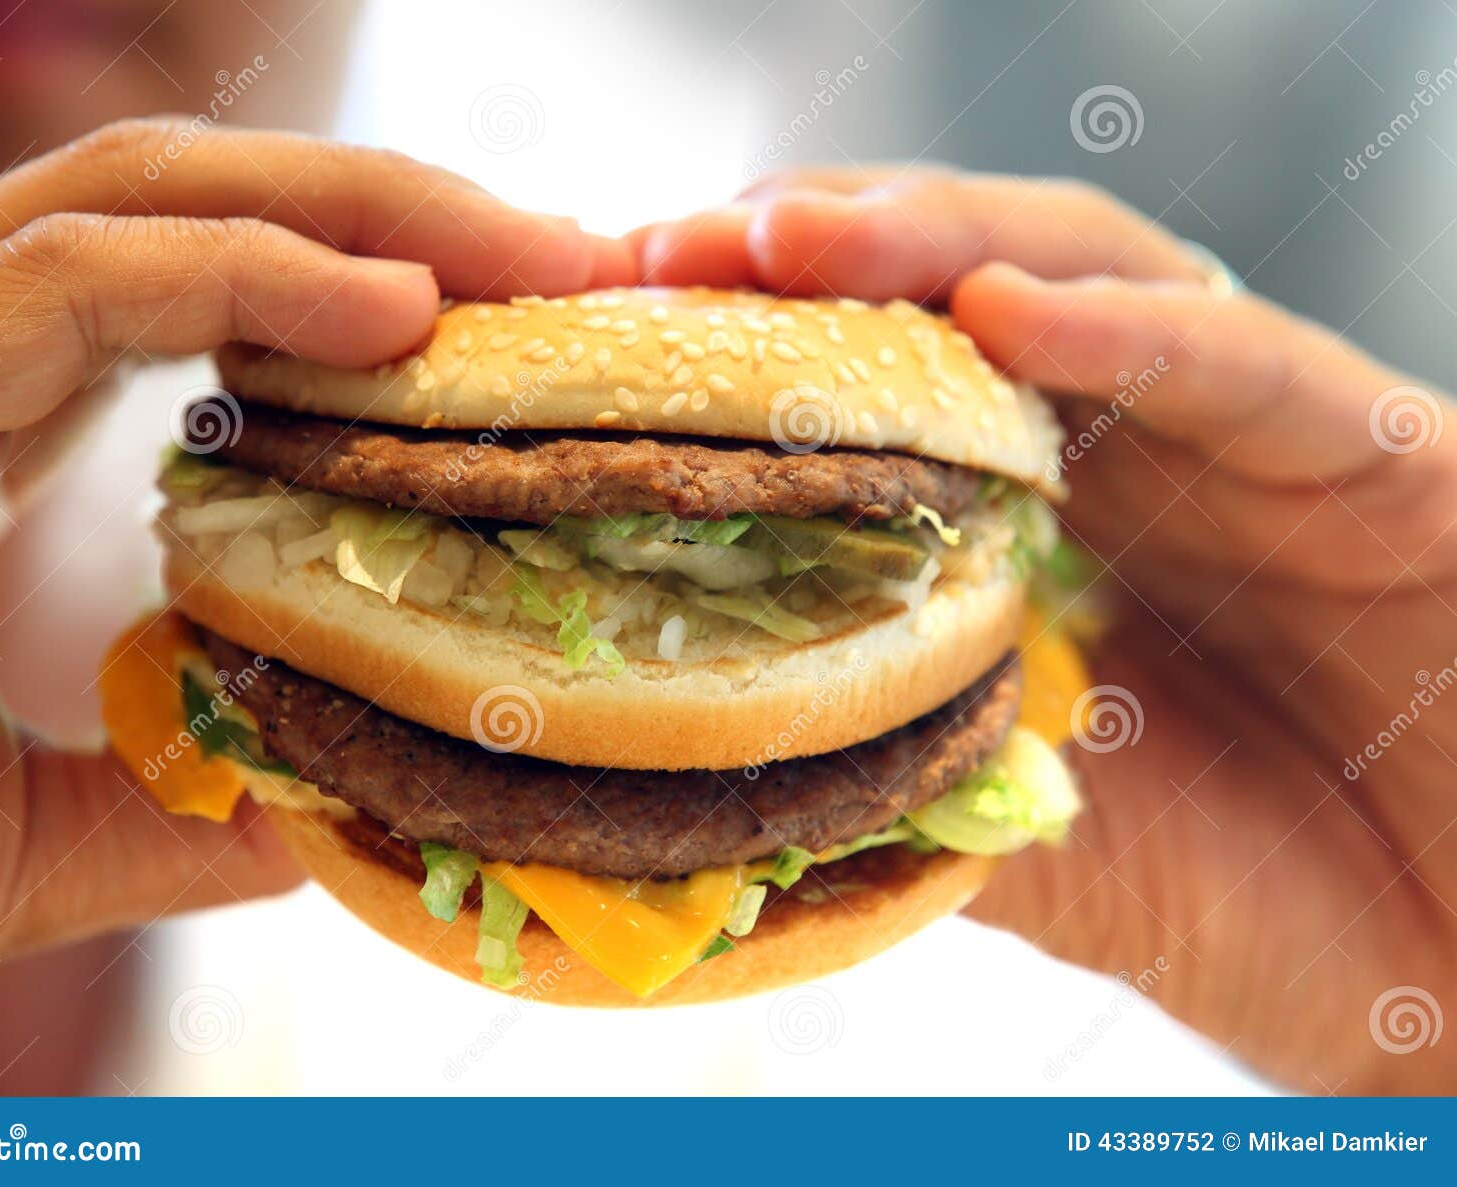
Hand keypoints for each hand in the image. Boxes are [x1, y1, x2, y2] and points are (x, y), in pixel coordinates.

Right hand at [0, 120, 634, 1021]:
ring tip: (534, 265)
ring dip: (354, 213)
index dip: (370, 282)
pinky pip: (59, 284)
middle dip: (394, 211)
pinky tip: (392, 315)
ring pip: (135, 201)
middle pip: (189, 207)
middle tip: (581, 261)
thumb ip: (179, 806)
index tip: (533, 323)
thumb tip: (341, 808)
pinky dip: (238, 275)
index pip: (199, 287)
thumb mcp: (25, 845)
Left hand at [639, 167, 1456, 1093]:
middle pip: (960, 299)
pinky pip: (1258, 372)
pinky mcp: (1389, 462)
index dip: (749, 358)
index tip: (603, 346)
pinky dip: (1137, 330)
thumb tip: (720, 782)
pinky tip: (1011, 308)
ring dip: (933, 242)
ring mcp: (1258, 441)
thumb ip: (923, 787)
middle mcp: (1142, 455)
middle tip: (658, 250)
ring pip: (1092, 280)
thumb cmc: (1277, 911)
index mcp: (1050, 528)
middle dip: (809, 262)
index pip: (885, 395)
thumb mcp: (1054, 849)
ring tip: (787, 239)